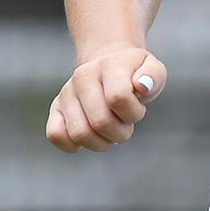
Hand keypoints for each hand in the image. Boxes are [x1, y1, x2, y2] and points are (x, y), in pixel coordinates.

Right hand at [45, 44, 166, 151]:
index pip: (118, 98)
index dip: (134, 113)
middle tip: (126, 126)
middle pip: (100, 121)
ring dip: (102, 143)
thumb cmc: (134, 74)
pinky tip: (90, 137)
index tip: (138, 109)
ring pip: (80, 134)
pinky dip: (73, 145)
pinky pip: (55, 135)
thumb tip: (142, 86)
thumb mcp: (153, 69)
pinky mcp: (56, 108)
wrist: (108, 66)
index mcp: (108, 65)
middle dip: (121, 133)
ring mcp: (66, 93)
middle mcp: (82, 77)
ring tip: (110, 133)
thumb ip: (154, 76)